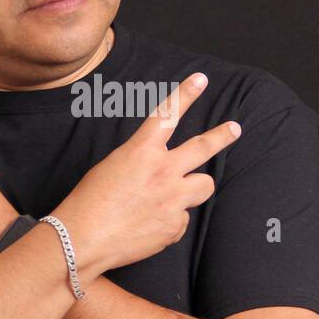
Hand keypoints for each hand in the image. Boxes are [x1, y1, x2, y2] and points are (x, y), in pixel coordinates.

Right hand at [50, 72, 240, 282]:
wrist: (83, 239)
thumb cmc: (90, 201)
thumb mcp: (114, 167)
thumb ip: (143, 162)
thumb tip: (161, 172)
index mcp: (142, 151)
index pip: (168, 114)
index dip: (187, 94)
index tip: (201, 79)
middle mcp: (163, 171)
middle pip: (203, 148)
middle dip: (222, 136)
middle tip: (234, 129)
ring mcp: (173, 199)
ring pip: (204, 186)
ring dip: (195, 187)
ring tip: (180, 192)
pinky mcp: (174, 226)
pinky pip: (182, 218)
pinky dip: (170, 221)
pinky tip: (150, 225)